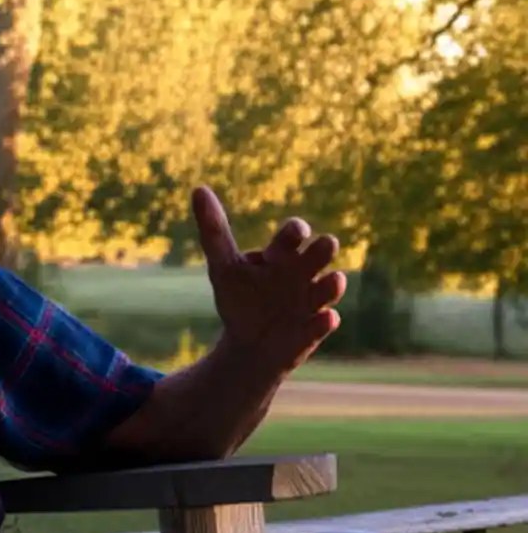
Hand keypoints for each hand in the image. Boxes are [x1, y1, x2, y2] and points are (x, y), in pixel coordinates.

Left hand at [192, 187, 346, 372]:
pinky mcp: (313, 330)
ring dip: (333, 283)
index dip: (295, 230)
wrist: (247, 344)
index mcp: (282, 256)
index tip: (296, 233)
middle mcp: (302, 274)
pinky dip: (326, 321)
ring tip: (334, 279)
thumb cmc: (239, 298)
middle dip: (323, 249)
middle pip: (321, 253)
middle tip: (324, 245)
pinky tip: (326, 318)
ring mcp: (311, 301)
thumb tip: (198, 188)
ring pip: (331, 286)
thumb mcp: (224, 266)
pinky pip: (325, 323)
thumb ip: (213, 230)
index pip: (294, 233)